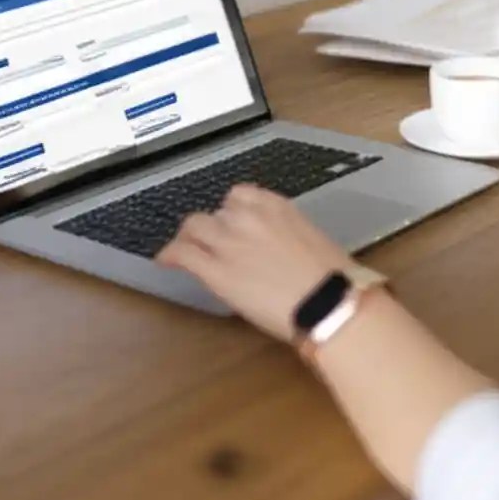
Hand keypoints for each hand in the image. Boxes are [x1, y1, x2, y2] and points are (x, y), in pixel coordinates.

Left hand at [156, 184, 359, 341]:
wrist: (328, 303)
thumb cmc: (332, 280)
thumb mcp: (313, 241)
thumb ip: (288, 235)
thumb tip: (279, 247)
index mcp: (276, 206)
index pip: (240, 196)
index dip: (232, 211)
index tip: (232, 222)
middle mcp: (248, 217)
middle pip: (216, 212)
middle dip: (213, 226)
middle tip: (211, 242)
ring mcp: (229, 242)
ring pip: (194, 227)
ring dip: (190, 238)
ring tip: (185, 248)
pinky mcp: (215, 270)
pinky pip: (182, 253)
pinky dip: (170, 255)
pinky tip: (165, 261)